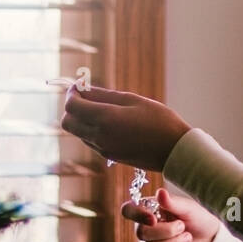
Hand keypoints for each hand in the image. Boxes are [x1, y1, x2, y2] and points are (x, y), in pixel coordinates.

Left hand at [60, 85, 190, 172]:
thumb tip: (82, 88)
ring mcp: (103, 149)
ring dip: (82, 118)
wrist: (174, 151)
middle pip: (68, 122)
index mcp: (105, 119)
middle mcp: (99, 136)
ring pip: (78, 132)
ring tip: (102, 107)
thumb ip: (104, 95)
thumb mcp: (133, 100)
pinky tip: (110, 121)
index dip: (72, 93)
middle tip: (86, 96)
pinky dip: (91, 129)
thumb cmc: (159, 120)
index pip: (71, 106)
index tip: (80, 85)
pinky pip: (90, 140)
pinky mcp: (109, 155)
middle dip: (72, 107)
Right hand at [123, 188, 220, 241]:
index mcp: (149, 209)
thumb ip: (172, 202)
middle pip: (141, 232)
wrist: (210, 240)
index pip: (128, 210)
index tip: (154, 219)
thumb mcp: (188, 208)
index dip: (136, 215)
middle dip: (166, 231)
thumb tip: (160, 192)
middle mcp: (145, 227)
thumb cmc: (197, 219)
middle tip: (182, 226)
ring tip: (187, 238)